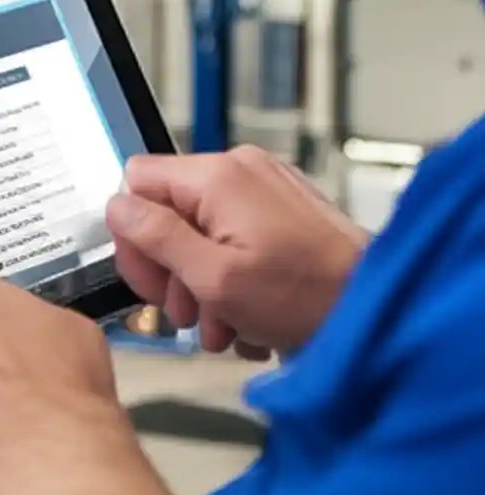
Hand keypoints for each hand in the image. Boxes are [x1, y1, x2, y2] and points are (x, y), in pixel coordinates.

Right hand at [106, 146, 367, 355]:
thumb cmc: (306, 298)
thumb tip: (116, 206)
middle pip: (164, 209)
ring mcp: (264, 188)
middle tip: (186, 311)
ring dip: (198, 284)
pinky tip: (245, 315)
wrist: (379, 312)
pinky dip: (228, 278)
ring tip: (223, 324)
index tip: (151, 280)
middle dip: (168, 268)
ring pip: (196, 231)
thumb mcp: (213, 277)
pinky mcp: (281, 210)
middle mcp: (239, 170)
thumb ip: (156, 237)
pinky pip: (230, 237)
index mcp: (217, 177)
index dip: (132, 235)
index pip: (135, 182)